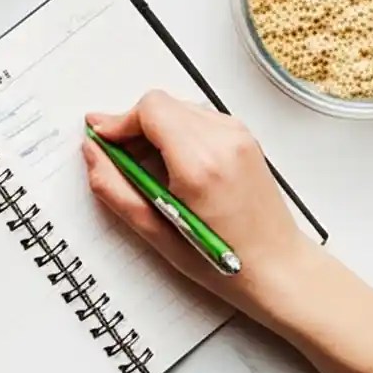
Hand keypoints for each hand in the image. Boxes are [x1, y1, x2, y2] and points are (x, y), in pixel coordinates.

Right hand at [83, 90, 323, 326]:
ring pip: (179, 108)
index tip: (103, 140)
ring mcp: (239, 136)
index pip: (150, 109)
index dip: (119, 121)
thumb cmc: (226, 262)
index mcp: (200, 163)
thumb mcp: (157, 233)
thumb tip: (94, 155)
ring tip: (148, 168)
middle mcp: (224, 140)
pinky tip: (174, 167)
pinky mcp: (245, 138)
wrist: (278, 268)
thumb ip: (116, 189)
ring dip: (156, 129)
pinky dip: (178, 133)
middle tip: (119, 158)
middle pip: (162, 104)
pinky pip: (199, 119)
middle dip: (134, 126)